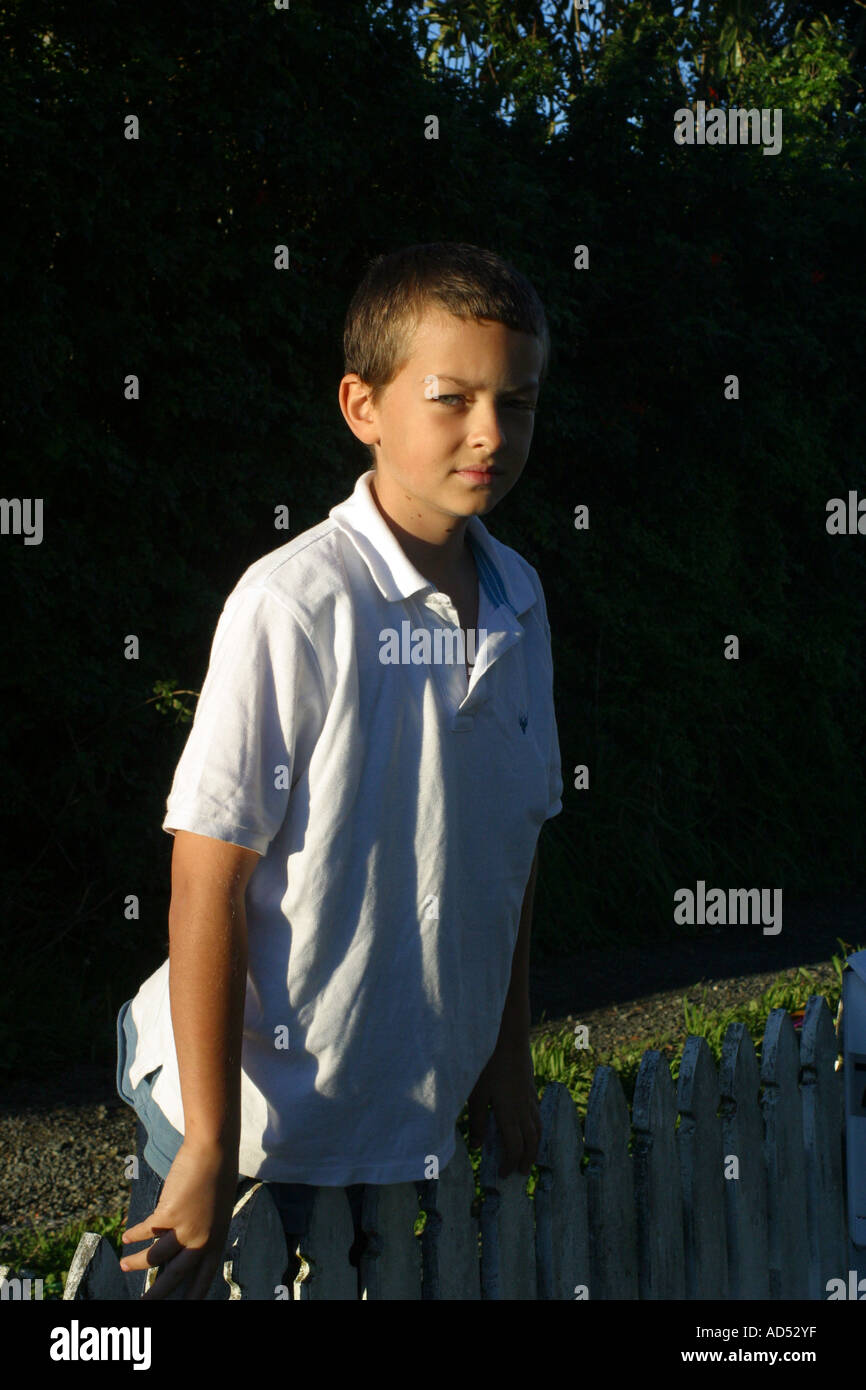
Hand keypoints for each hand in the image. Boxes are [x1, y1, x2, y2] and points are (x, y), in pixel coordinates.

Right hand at [119, 1137, 239, 1299]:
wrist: (213, 1150)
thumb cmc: (216, 1178)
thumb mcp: (216, 1213)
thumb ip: (202, 1233)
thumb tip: (181, 1250)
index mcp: (217, 1242)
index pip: (204, 1279)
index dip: (192, 1296)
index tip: (184, 1308)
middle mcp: (202, 1240)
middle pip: (175, 1277)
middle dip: (157, 1294)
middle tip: (142, 1305)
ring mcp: (186, 1229)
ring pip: (154, 1257)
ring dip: (135, 1262)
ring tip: (123, 1265)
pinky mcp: (169, 1214)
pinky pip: (146, 1231)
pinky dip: (134, 1235)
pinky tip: (126, 1237)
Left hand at [467, 1033, 541, 1179]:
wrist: (509, 1039)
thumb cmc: (488, 1064)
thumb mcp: (476, 1094)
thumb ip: (476, 1121)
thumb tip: (477, 1146)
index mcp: (509, 1115)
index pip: (514, 1148)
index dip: (510, 1164)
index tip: (503, 1174)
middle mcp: (523, 1111)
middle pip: (530, 1143)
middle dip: (526, 1160)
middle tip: (521, 1173)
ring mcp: (530, 1099)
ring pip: (538, 1130)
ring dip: (535, 1147)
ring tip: (530, 1157)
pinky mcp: (531, 1089)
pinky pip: (538, 1116)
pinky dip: (537, 1129)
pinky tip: (531, 1129)